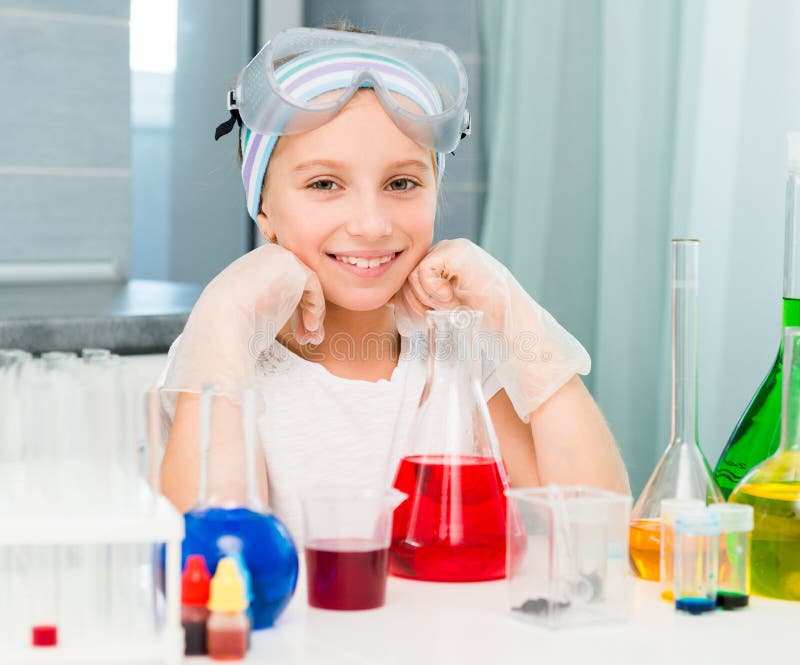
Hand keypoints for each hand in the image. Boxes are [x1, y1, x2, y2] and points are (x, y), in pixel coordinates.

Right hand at [164, 244, 324, 394]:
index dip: (294, 313)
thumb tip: (279, 325)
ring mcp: (275, 258)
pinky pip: (312, 283)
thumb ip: (266, 310)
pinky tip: (310, 326)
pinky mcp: (289, 263)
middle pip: (297, 286)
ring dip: (314, 314)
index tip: (299, 338)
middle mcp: (263, 261)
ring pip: (307, 286)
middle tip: (310, 339)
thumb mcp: (249, 316)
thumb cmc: (230, 330)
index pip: (282, 288)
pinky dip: (316, 305)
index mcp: (250, 272)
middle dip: (306, 315)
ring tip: (312, 338)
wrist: (222, 323)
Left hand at [394, 239, 589, 420]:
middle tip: (438, 314)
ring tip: (448, 307)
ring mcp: (451, 249)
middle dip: (416, 302)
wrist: (509, 324)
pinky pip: (423, 270)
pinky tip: (451, 299)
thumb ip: (419, 297)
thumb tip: (390, 298)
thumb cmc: (479, 319)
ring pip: (412, 274)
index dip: (409, 302)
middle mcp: (444, 252)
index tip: (426, 318)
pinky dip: (433, 291)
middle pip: (406, 276)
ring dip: (426, 298)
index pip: (406, 279)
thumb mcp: (441, 308)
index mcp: (440, 264)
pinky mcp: (457, 251)